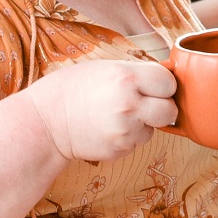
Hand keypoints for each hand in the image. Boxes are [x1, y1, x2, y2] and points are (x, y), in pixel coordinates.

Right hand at [28, 59, 177, 161]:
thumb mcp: (105, 68)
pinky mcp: (121, 149)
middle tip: (146, 103)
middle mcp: (130, 105)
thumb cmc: (73, 89)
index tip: (154, 86)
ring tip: (118, 115)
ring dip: (144, 123)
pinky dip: (130, 136)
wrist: (47, 122)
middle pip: (170, 110)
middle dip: (162, 107)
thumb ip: (137, 73)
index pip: (168, 82)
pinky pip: (138, 142)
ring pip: (155, 128)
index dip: (163, 85)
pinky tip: (109, 127)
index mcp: (126, 78)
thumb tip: (167, 78)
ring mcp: (126, 131)